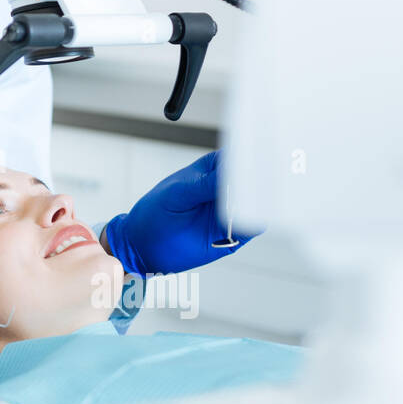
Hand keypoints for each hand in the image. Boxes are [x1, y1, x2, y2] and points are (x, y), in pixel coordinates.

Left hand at [103, 150, 262, 275]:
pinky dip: (253, 224)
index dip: (248, 158)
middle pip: (253, 181)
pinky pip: (252, 227)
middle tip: (252, 185)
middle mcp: (228, 188)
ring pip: (257, 204)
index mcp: (214, 168)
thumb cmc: (156, 212)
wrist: (145, 245)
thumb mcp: (177, 193)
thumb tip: (232, 175)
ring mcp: (233, 211)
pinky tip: (243, 221)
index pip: (239, 157)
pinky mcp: (235, 235)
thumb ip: (205, 184)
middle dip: (257, 181)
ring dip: (257, 203)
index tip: (250, 163)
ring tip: (246, 203)